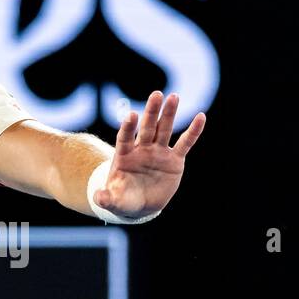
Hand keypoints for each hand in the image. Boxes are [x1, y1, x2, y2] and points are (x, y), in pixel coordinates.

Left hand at [93, 91, 205, 218]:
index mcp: (124, 155)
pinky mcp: (174, 160)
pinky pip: (185, 144)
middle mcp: (142, 149)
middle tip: (156, 94)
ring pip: (164, 129)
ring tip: (174, 97)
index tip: (131, 115)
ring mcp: (158, 152)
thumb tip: (98, 197)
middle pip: (146, 127)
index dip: (128, 127)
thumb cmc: (123, 199)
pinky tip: (200, 117)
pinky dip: (193, 131)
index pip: (125, 138)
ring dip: (169, 113)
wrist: (140, 204)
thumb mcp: (114, 201)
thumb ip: (106, 198)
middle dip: (151, 112)